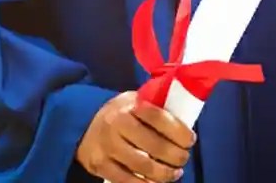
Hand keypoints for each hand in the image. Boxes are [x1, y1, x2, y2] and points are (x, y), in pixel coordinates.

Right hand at [75, 91, 193, 182]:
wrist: (84, 127)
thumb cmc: (121, 114)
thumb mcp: (135, 101)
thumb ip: (156, 108)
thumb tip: (186, 119)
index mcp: (129, 106)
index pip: (159, 118)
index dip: (179, 131)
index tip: (190, 139)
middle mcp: (116, 124)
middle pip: (155, 146)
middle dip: (176, 156)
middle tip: (184, 158)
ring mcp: (108, 146)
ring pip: (143, 166)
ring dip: (165, 174)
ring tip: (175, 173)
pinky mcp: (101, 165)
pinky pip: (128, 181)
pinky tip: (157, 182)